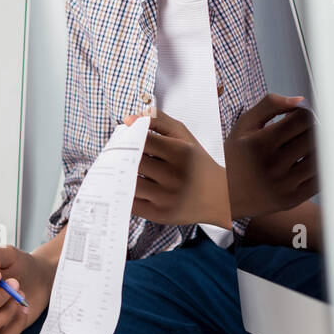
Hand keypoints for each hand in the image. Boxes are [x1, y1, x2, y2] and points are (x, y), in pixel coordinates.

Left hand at [125, 110, 230, 227]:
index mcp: (181, 152)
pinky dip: (123, 193)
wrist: (220, 197)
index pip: (142, 140)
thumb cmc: (196, 163)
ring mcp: (166, 197)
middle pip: (133, 162)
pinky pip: (131, 202)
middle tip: (114, 153)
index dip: (128, 137)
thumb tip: (128, 119)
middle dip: (120, 156)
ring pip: (129, 182)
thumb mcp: (184, 136)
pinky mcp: (160, 214)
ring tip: (118, 169)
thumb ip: (158, 121)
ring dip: (119, 175)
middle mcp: (174, 175)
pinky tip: (124, 185)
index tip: (124, 138)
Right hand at [224, 94, 318, 218]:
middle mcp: (271, 164)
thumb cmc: (235, 157)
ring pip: (319, 158)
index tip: (298, 119)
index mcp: (259, 143)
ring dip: (316, 149)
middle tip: (302, 133)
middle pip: (313, 137)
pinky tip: (306, 165)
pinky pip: (319, 180)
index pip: (303, 119)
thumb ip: (269, 105)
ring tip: (304, 148)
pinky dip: (319, 169)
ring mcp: (282, 184)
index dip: (305, 115)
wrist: (223, 196)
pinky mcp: (291, 199)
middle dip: (311, 131)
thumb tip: (300, 100)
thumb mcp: (243, 126)